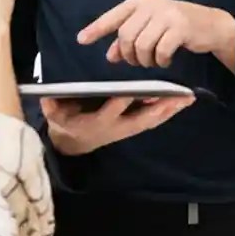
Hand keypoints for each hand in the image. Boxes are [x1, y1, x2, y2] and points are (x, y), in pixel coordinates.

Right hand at [42, 95, 194, 155]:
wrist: (72, 144)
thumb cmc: (65, 122)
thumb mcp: (55, 115)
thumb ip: (52, 106)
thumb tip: (47, 97)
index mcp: (96, 122)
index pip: (110, 111)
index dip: (120, 103)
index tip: (131, 92)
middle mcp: (116, 127)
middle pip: (140, 118)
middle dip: (157, 107)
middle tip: (175, 96)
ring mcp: (126, 129)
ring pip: (151, 119)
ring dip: (170, 110)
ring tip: (187, 97)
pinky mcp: (133, 128)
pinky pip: (154, 120)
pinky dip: (168, 112)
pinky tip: (182, 103)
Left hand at [76, 0, 234, 69]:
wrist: (211, 25)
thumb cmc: (177, 26)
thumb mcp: (151, 29)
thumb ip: (130, 40)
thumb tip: (111, 55)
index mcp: (140, 1)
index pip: (113, 16)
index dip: (96, 29)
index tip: (81, 40)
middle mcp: (151, 4)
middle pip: (126, 36)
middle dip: (129, 54)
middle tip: (137, 62)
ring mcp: (166, 14)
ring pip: (141, 45)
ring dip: (145, 60)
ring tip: (153, 61)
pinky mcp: (180, 27)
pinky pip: (160, 51)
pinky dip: (160, 61)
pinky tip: (166, 60)